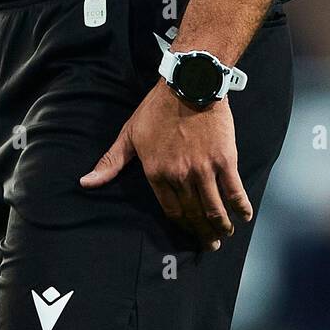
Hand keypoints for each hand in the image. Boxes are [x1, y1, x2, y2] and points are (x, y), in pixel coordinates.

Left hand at [79, 82, 251, 250]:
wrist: (189, 84)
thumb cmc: (156, 108)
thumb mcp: (129, 134)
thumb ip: (110, 162)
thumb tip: (85, 182)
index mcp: (157, 173)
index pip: (172, 211)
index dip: (183, 227)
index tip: (190, 234)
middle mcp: (180, 176)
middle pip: (194, 214)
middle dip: (203, 234)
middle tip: (211, 245)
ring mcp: (204, 169)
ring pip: (214, 208)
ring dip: (221, 227)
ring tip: (225, 235)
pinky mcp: (224, 159)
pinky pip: (234, 190)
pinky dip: (240, 206)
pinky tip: (244, 215)